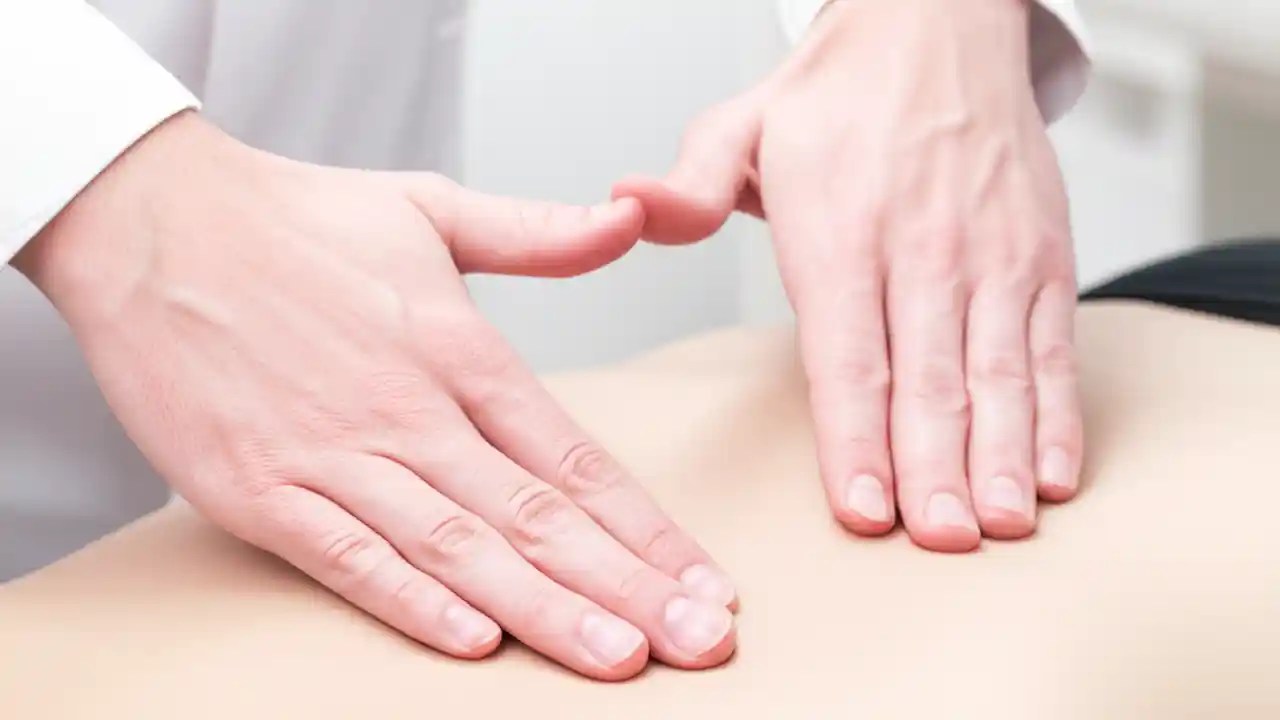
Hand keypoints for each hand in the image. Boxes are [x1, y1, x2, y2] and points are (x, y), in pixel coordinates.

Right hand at [15, 113, 736, 679]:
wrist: (150, 220)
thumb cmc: (294, 219)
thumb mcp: (430, 206)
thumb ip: (538, 232)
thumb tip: (628, 218)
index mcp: (460, 349)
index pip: (574, 457)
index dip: (647, 526)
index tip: (706, 579)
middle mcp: (411, 410)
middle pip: (537, 517)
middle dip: (629, 587)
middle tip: (701, 641)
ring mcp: (335, 455)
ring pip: (460, 548)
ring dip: (546, 610)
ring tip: (622, 658)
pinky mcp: (261, 490)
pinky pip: (349, 557)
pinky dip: (411, 602)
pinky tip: (476, 642)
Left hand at [614, 0, 1081, 551]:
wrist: (940, 24)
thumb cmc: (839, 95)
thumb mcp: (740, 124)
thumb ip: (688, 185)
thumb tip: (625, 209)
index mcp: (841, 229)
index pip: (850, 353)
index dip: (857, 435)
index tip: (862, 507)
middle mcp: (923, 247)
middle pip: (930, 376)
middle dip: (935, 469)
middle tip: (939, 541)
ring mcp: (992, 254)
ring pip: (999, 371)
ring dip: (1002, 455)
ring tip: (1001, 524)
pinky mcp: (1043, 255)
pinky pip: (1054, 345)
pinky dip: (1057, 413)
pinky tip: (1053, 473)